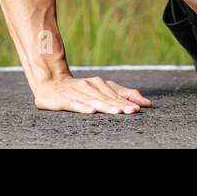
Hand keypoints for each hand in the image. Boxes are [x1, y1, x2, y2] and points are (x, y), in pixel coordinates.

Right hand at [33, 75, 152, 114]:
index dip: (127, 102)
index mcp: (99, 84)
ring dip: (105, 106)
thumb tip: (147, 103)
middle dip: (120, 105)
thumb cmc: (79, 90)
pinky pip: (74, 104)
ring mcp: (76, 92)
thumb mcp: (101, 90)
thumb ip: (123, 94)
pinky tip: (91, 111)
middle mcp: (88, 86)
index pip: (115, 96)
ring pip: (93, 101)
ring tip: (117, 112)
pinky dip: (83, 107)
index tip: (138, 108)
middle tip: (133, 111)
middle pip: (106, 98)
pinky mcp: (63, 99)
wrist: (49, 83)